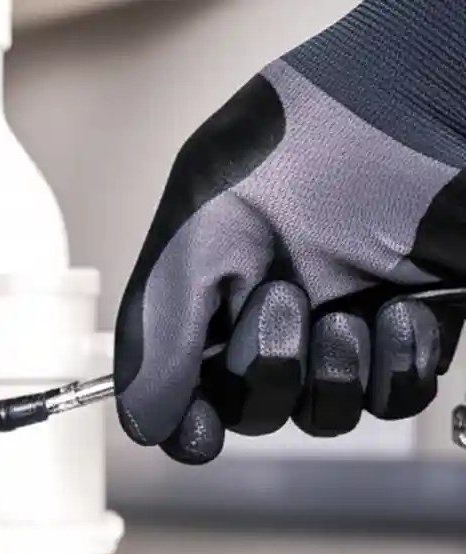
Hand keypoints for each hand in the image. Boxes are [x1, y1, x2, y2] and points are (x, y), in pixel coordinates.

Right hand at [114, 0, 465, 463]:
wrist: (414, 114)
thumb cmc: (298, 153)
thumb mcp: (199, 239)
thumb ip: (158, 339)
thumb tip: (145, 423)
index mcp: (203, 296)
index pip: (177, 394)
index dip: (185, 424)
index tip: (202, 431)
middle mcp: (266, 318)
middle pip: (252, 413)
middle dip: (267, 371)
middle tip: (286, 298)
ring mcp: (338, 329)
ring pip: (325, 414)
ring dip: (336, 372)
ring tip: (352, 308)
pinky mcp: (407, 334)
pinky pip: (394, 397)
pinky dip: (397, 361)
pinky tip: (403, 306)